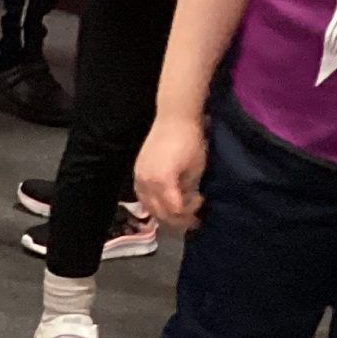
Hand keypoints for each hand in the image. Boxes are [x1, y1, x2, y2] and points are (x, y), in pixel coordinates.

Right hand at [136, 114, 207, 229]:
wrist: (173, 118)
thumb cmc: (190, 141)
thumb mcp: (196, 168)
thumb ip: (188, 189)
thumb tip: (186, 202)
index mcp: (163, 182)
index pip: (174, 210)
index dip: (188, 213)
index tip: (200, 204)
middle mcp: (146, 184)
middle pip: (159, 212)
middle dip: (176, 219)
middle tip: (191, 219)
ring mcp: (138, 179)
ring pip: (148, 207)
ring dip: (164, 213)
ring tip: (178, 212)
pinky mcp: (136, 174)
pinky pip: (142, 197)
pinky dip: (153, 203)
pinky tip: (164, 201)